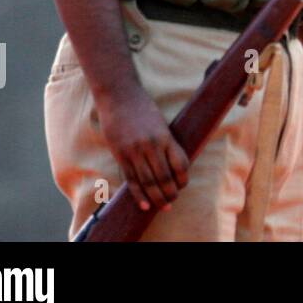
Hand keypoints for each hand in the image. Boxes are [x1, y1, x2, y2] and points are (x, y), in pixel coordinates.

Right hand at [95, 87, 188, 212]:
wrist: (119, 97)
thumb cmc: (142, 108)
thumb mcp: (160, 123)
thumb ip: (165, 142)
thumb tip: (171, 163)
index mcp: (165, 136)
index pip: (180, 164)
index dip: (183, 179)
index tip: (182, 185)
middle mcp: (152, 145)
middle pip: (164, 177)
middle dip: (170, 192)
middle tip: (172, 202)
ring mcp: (135, 151)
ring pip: (148, 181)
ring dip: (156, 197)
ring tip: (161, 205)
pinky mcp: (120, 155)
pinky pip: (131, 179)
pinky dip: (138, 194)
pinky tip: (144, 204)